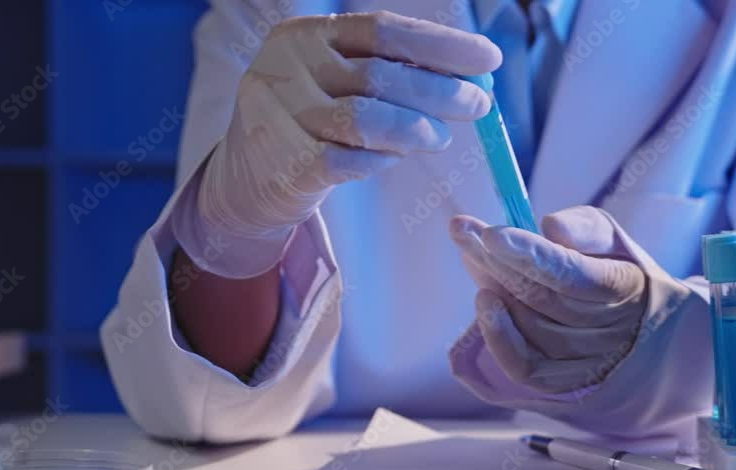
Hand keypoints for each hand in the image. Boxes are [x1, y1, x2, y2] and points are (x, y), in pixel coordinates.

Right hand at [174, 11, 500, 277]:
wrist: (247, 174)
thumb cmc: (311, 119)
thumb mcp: (337, 78)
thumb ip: (388, 71)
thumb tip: (468, 77)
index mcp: (305, 34)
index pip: (383, 30)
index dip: (441, 45)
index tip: (487, 59)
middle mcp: (288, 68)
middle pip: (380, 75)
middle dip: (440, 91)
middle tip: (477, 104)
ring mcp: (282, 116)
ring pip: (365, 119)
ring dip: (415, 129)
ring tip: (439, 138)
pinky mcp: (286, 163)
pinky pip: (348, 161)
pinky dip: (381, 160)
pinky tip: (394, 158)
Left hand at [449, 207, 647, 393]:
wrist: (641, 336)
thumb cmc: (615, 274)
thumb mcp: (613, 241)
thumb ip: (585, 229)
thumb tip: (550, 227)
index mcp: (626, 288)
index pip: (571, 273)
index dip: (529, 254)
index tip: (489, 233)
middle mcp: (610, 332)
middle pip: (542, 298)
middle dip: (496, 261)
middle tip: (462, 231)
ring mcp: (588, 363)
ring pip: (530, 328)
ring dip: (494, 290)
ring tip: (474, 258)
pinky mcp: (565, 385)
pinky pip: (524, 367)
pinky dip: (497, 337)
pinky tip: (483, 304)